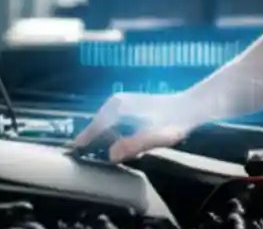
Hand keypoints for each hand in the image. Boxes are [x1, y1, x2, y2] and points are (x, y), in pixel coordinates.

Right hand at [66, 91, 203, 161]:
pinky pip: (113, 123)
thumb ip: (131, 145)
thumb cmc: (171, 122)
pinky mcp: (129, 106)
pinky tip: (119, 145)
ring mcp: (121, 103)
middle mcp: (114, 102)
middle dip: (92, 143)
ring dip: (102, 140)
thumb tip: (110, 155)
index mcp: (116, 107)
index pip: (92, 129)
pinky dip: (111, 134)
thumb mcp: (153, 137)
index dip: (83, 144)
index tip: (73, 155)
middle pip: (96, 127)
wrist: (189, 107)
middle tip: (86, 160)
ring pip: (104, 125)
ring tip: (99, 155)